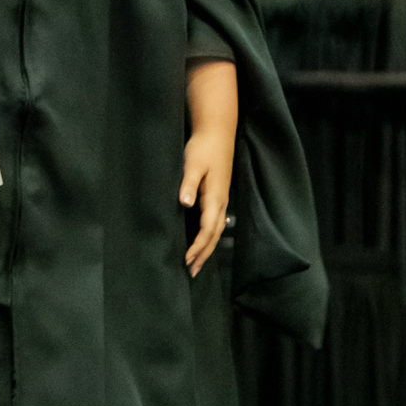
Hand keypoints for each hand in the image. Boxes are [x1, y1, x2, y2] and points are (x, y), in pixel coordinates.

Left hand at [181, 60, 236, 276]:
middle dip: (203, 254)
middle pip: (214, 235)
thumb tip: (185, 204)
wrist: (217, 133)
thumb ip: (188, 184)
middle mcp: (220, 203)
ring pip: (216, 230)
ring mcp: (220, 200)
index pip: (207, 230)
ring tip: (196, 263)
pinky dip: (207, 236)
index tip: (187, 260)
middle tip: (192, 272)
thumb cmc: (203, 148)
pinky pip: (214, 222)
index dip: (198, 247)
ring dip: (206, 247)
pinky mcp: (217, 195)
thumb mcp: (193, 164)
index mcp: (215, 198)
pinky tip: (200, 240)